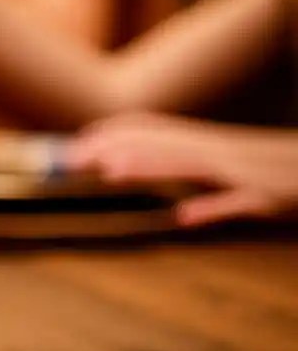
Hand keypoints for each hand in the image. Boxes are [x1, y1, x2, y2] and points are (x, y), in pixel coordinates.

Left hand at [67, 113, 297, 225]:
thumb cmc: (284, 175)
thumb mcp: (234, 168)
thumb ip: (195, 168)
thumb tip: (157, 182)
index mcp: (212, 146)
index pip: (155, 132)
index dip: (114, 136)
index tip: (75, 147)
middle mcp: (223, 153)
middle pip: (164, 147)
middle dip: (117, 150)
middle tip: (73, 159)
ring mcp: (244, 174)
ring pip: (192, 167)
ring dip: (151, 168)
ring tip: (111, 172)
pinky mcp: (269, 198)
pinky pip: (238, 203)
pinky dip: (212, 209)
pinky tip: (183, 217)